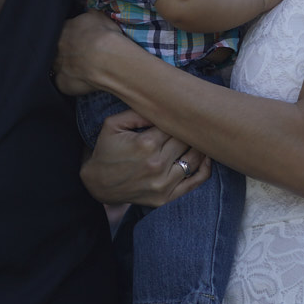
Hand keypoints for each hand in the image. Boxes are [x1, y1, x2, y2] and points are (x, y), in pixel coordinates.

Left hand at [53, 10, 130, 96]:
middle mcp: (57, 46)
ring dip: (64, 65)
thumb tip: (88, 13)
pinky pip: (61, 83)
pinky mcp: (62, 83)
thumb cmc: (105, 36)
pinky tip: (78, 82)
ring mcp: (58, 65)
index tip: (78, 37)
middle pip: (55, 47)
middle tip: (79, 53)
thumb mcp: (99, 17)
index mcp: (65, 28)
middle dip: (63, 49)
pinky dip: (68, 83)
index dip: (70, 34)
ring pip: (56, 65)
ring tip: (79, 67)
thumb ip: (89, 15)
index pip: (61, 29)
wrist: (107, 59)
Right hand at [80, 109, 213, 206]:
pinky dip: (205, 168)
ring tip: (199, 137)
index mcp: (146, 143)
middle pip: (186, 140)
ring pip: (194, 158)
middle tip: (194, 121)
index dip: (177, 118)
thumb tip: (163, 106)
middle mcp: (157, 164)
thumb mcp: (113, 124)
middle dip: (189, 130)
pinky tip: (206, 157)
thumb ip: (137, 112)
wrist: (97, 185)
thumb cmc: (106, 151)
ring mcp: (163, 183)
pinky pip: (195, 181)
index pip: (174, 125)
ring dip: (199, 146)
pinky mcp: (166, 197)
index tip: (181, 112)